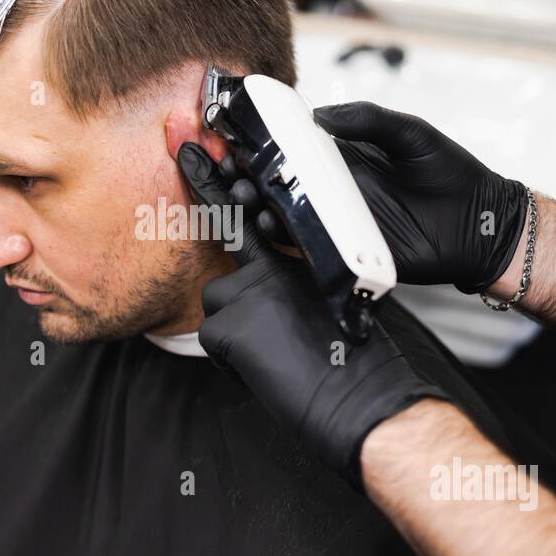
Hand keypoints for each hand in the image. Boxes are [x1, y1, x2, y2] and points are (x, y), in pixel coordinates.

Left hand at [177, 142, 450, 491]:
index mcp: (303, 257)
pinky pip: (213, 341)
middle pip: (230, 276)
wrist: (367, 400)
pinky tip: (266, 373)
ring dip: (237, 335)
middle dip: (241, 308)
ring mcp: (248, 293)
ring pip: (218, 308)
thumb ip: (306, 286)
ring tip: (277, 357)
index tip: (188, 154)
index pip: (251, 214)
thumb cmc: (363, 360)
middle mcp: (273, 268)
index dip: (214, 185)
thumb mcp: (340, 302)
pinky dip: (233, 363)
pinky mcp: (230, 326)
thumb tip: (284, 300)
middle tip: (270, 335)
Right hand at [231, 101, 527, 294]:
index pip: (295, 147)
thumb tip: (320, 115)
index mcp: (345, 157)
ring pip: (287, 215)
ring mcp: (339, 222)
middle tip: (233, 173)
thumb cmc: (451, 173)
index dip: (264, 143)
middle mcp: (335, 189)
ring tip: (246, 199)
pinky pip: (308, 248)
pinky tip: (271, 226)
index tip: (237, 137)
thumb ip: (368, 119)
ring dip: (260, 207)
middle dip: (251, 177)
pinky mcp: (347, 253)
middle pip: (281, 183)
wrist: (482, 225)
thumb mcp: (410, 134)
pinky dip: (285, 239)